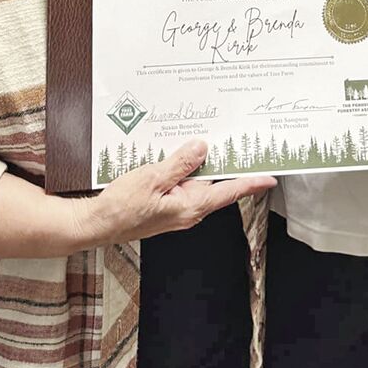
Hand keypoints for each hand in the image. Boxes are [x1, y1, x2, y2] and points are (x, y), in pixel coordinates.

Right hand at [87, 139, 275, 242]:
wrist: (97, 224)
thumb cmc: (121, 208)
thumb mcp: (152, 178)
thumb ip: (179, 163)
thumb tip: (201, 148)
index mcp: (190, 207)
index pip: (228, 192)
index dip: (250, 184)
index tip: (270, 178)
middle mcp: (188, 211)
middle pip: (214, 184)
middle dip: (224, 164)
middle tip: (236, 144)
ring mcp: (176, 210)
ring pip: (196, 182)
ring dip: (198, 165)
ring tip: (200, 143)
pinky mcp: (165, 206)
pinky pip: (181, 185)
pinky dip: (182, 170)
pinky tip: (176, 156)